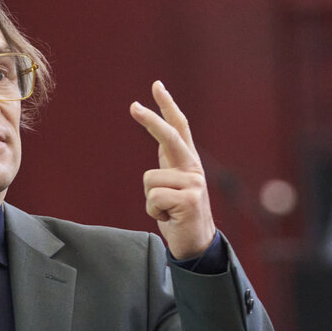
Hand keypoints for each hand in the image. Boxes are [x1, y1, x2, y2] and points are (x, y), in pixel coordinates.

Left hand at [129, 80, 215, 259]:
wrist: (197, 245)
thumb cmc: (180, 216)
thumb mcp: (173, 186)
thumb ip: (169, 165)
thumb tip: (160, 142)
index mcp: (187, 164)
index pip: (179, 128)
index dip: (167, 106)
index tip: (156, 86)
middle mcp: (193, 169)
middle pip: (171, 138)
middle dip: (151, 121)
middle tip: (134, 106)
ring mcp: (193, 184)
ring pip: (150, 180)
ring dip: (151, 201)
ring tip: (165, 211)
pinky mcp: (189, 201)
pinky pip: (153, 199)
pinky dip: (154, 212)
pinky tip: (169, 218)